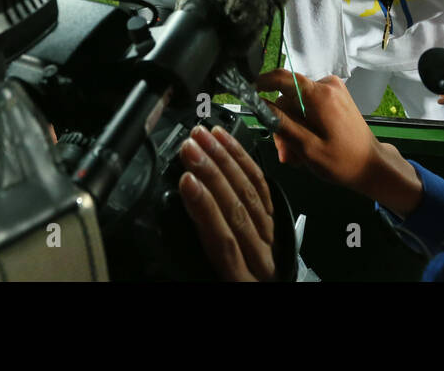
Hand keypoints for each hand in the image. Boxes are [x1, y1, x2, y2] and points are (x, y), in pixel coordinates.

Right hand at [177, 126, 275, 280]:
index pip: (222, 241)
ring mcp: (271, 238)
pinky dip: (243, 161)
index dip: (205, 209)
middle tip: (191, 147)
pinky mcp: (274, 221)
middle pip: (238, 211)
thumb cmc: (228, 281)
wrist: (266, 306)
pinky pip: (262, 187)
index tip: (186, 180)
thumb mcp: (208, 283)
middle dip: (213, 174)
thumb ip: (194, 260)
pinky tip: (226, 141)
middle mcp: (262, 258)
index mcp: (241, 280)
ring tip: (204, 137)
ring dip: (225, 160)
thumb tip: (169, 224)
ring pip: (251, 194)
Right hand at [255, 70, 380, 191]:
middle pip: (288, 98)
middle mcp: (327, 85)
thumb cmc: (343, 161)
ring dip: (292, 129)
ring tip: (297, 155)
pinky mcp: (335, 97)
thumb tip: (260, 104)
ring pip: (297, 104)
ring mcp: (333, 90)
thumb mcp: (308, 148)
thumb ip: (282, 124)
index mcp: (320, 95)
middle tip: (284, 152)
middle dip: (282, 125)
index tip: (247, 93)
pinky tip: (306, 144)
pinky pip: (309, 105)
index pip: (282, 77)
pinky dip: (303, 124)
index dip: (261, 83)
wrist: (372, 165)